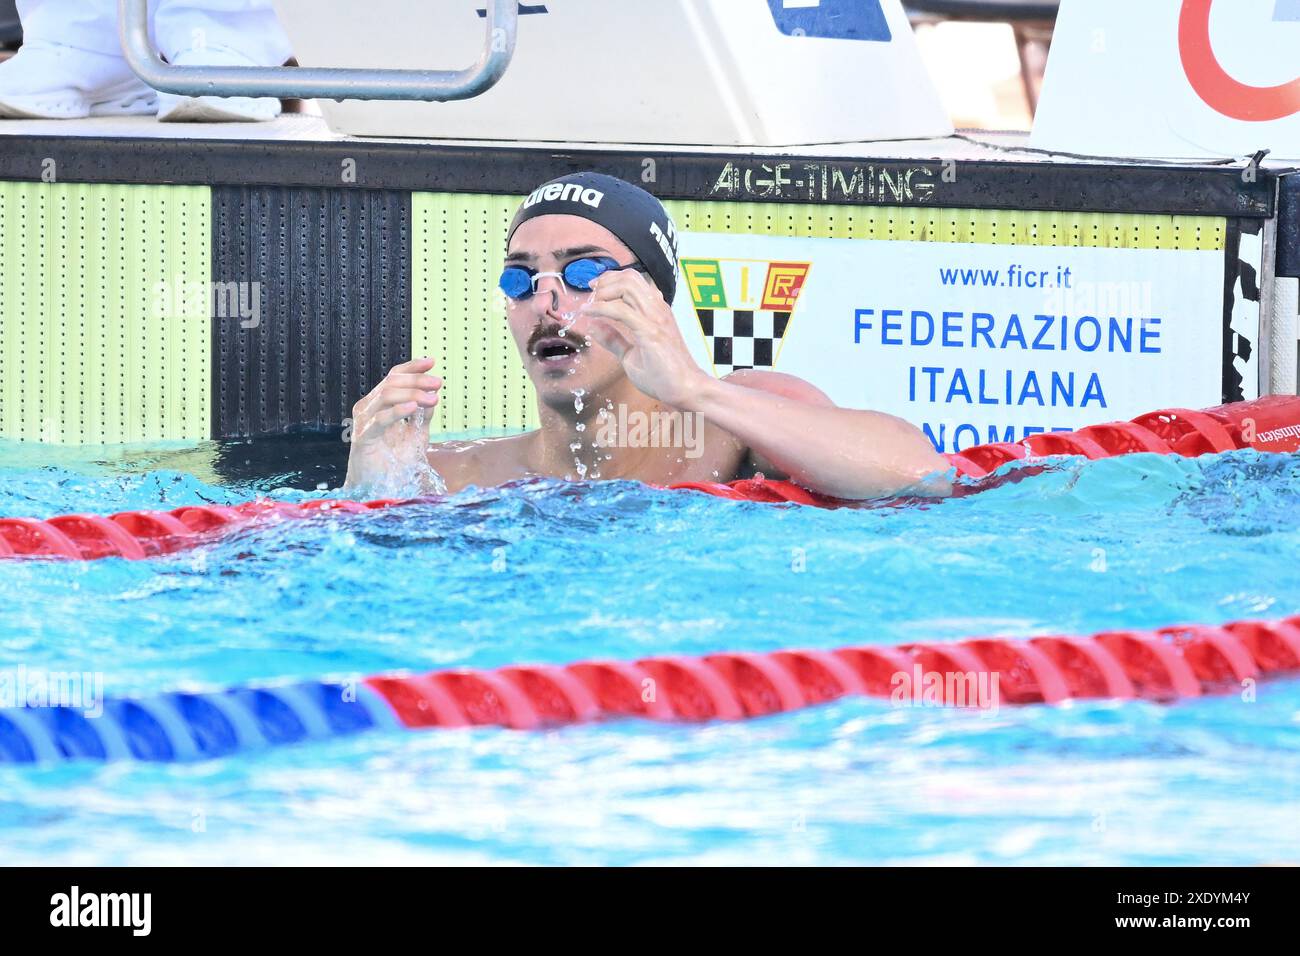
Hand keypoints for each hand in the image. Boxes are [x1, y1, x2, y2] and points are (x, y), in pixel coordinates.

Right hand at [343, 357, 441, 489]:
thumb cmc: (395, 459)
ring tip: (431, 399)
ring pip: (386, 396)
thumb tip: (434, 394)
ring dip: (412, 394)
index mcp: (379, 403)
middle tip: (437, 384)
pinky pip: (379, 419)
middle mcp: (368, 407)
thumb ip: (424, 414)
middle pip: (391, 383)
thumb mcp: (417, 433)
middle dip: (416, 381)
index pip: (394, 377)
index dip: (412, 367)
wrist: (380, 485)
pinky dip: (397, 411)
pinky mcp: (363, 437)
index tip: (432, 362)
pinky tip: (413, 408)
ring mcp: (363, 421)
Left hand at [583, 270, 710, 408]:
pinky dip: (600, 308)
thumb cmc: (664, 375)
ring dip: (603, 292)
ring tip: (591, 305)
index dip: (610, 280)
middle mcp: (657, 309)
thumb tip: (593, 327)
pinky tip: (589, 313)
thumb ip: (614, 340)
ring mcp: (656, 317)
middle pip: (629, 277)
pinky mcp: (650, 331)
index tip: (594, 291)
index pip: (633, 280)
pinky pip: (621, 310)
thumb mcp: (631, 355)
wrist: (685, 389)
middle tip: (590, 295)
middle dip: (604, 281)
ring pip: (626, 286)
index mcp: (656, 311)